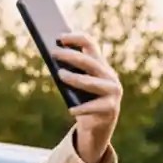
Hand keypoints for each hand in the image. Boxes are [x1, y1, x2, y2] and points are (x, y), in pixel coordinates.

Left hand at [52, 33, 121, 162]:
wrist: (98, 125)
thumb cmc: (83, 99)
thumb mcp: (76, 84)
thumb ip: (68, 70)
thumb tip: (50, 57)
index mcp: (100, 65)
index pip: (90, 44)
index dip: (76, 38)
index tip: (59, 37)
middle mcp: (109, 75)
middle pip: (89, 62)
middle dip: (71, 56)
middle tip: (53, 53)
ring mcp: (112, 91)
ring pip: (91, 83)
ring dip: (75, 78)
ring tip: (59, 75)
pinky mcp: (111, 108)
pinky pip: (94, 107)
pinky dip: (81, 108)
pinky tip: (71, 109)